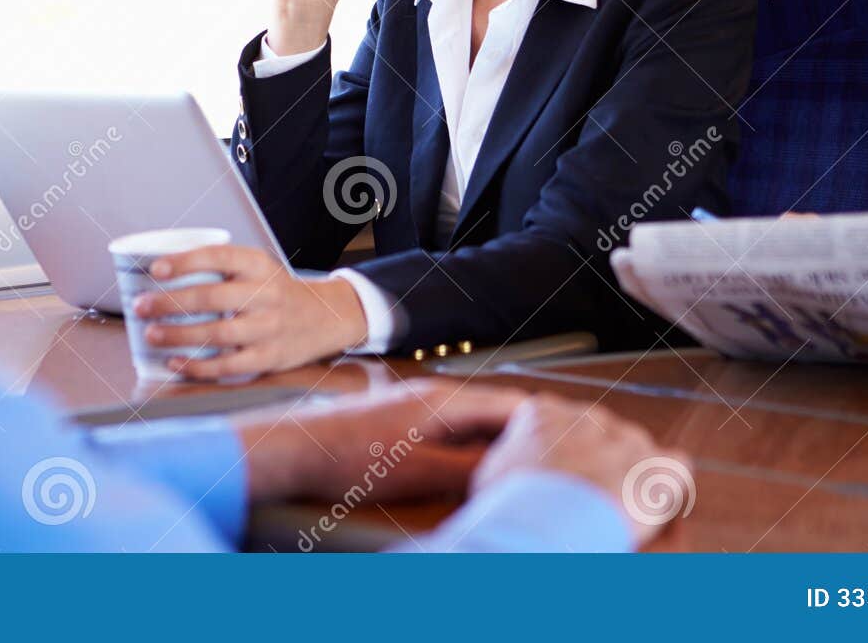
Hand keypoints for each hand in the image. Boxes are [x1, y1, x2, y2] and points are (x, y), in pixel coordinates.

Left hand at [135, 245, 369, 376]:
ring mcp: (269, 328)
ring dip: (179, 335)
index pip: (220, 257)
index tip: (156, 269)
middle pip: (213, 297)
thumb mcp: (259, 268)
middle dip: (171, 302)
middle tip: (141, 306)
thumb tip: (162, 277)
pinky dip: (198, 365)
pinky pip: (228, 364)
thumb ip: (222, 270)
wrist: (327, 316)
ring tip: (151, 334)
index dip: (186, 261)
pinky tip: (175, 361)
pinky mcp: (269, 357)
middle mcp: (267, 294)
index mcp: (260, 265)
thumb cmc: (278, 292)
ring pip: (218, 333)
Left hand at [239, 380, 526, 503]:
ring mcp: (417, 403)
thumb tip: (509, 473)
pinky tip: (469, 466)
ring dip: (494, 440)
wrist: (297, 449)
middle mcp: (436, 394)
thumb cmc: (351, 458)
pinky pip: (451, 426)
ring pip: (473, 419)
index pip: (512, 403)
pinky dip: (469, 443)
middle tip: (550, 456)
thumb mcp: (419, 473)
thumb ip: (467, 471)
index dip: (544, 422)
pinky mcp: (402, 417)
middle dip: (523, 433)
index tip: (570, 438)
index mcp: (446, 400)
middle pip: (495, 410)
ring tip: (515, 465)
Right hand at [469, 396, 692, 546]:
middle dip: (594, 466)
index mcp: (545, 413)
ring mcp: (628, 439)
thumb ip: (508, 460)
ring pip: (635, 451)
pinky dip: (668, 488)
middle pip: (598, 436)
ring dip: (627, 478)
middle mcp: (589, 417)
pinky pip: (675, 467)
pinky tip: (652, 509)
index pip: (556, 423)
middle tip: (582, 504)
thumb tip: (508, 472)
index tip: (554, 483)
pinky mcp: (660, 465)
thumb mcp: (489, 476)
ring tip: (614, 514)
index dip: (558, 457)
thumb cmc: (512, 505)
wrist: (547, 521)